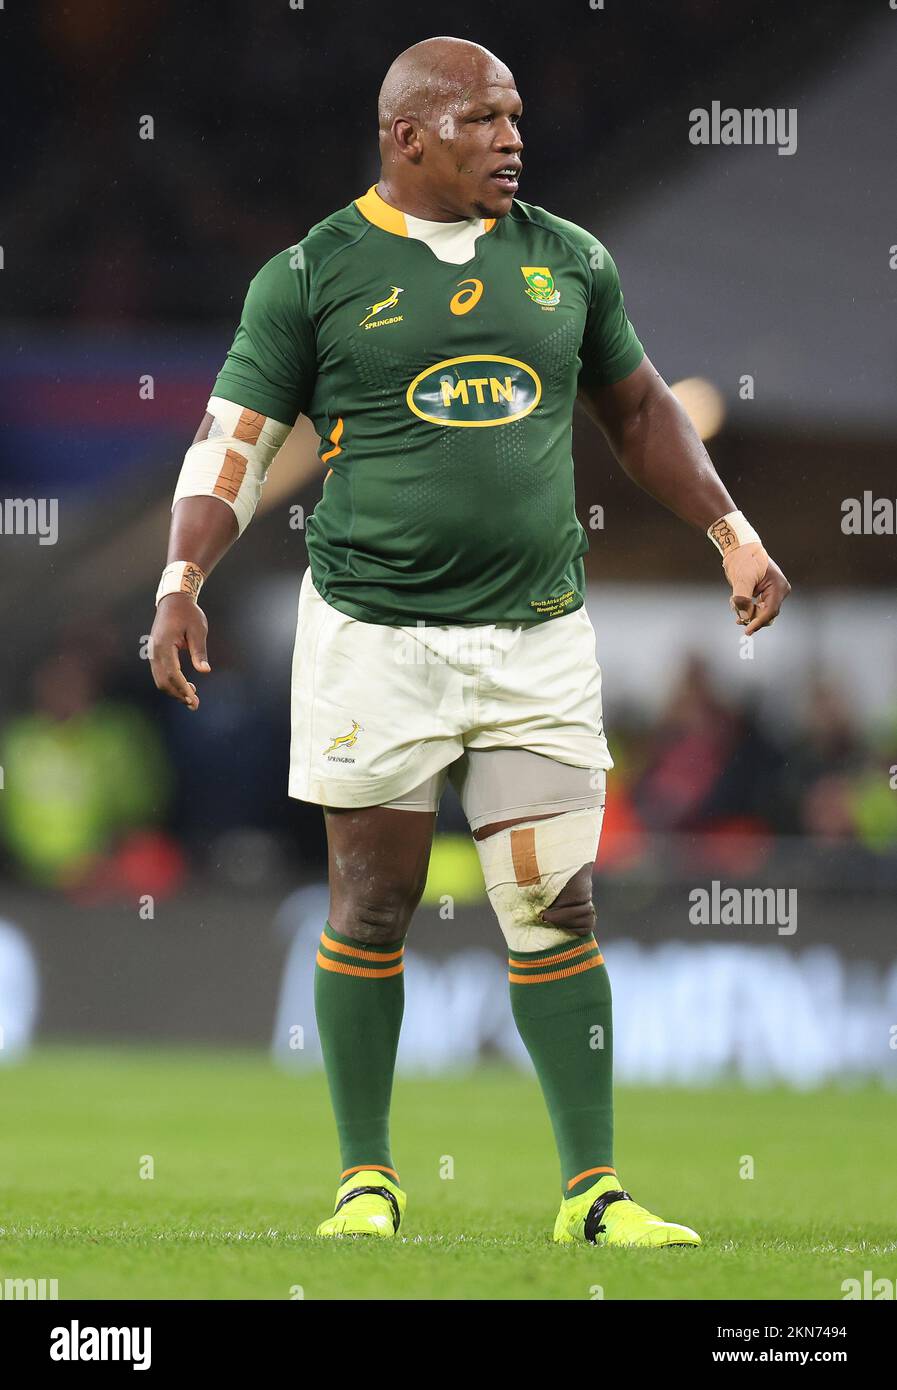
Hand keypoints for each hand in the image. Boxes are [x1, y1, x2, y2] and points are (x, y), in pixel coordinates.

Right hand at [149, 594, 210, 709]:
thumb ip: (199, 651)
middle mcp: (155, 651)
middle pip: (163, 681)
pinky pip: (160, 674)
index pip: (172, 673)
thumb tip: (205, 671)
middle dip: (178, 694)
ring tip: (192, 698)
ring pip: (160, 679)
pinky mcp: (155, 654)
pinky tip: (185, 687)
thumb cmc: (188, 614)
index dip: (182, 688)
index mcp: (164, 645)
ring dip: (174, 691)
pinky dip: (171, 683)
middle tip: (195, 704)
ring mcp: (153, 653)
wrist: (174, 601)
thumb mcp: (198, 630)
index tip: (193, 699)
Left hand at [723, 542, 790, 635]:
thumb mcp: (742, 579)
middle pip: (767, 614)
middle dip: (751, 617)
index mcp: (778, 587)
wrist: (739, 548)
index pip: (770, 611)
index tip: (747, 631)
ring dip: (747, 613)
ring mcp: (773, 593)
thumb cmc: (743, 560)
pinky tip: (736, 605)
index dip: (758, 622)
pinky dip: (747, 609)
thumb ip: (742, 599)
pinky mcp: (765, 594)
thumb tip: (744, 618)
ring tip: (733, 603)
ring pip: (761, 613)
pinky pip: (758, 608)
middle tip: (736, 618)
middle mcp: (779, 591)